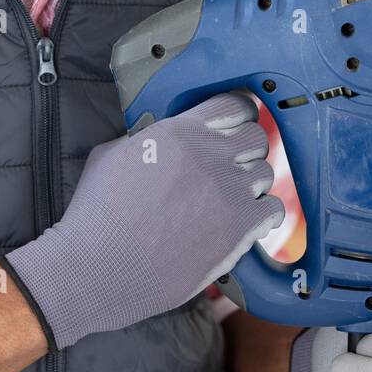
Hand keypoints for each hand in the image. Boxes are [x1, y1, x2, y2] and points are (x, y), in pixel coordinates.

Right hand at [5, 92, 283, 349]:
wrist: (100, 267)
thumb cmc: (98, 214)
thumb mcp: (111, 153)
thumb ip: (145, 138)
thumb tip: (154, 140)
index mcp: (180, 131)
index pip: (232, 104)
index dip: (237, 115)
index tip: (234, 126)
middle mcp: (210, 155)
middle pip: (256, 137)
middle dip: (245, 150)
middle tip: (230, 167)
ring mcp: (229, 191)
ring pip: (265, 174)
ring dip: (251, 185)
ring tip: (230, 200)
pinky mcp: (240, 229)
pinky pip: (273, 210)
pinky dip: (263, 216)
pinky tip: (246, 223)